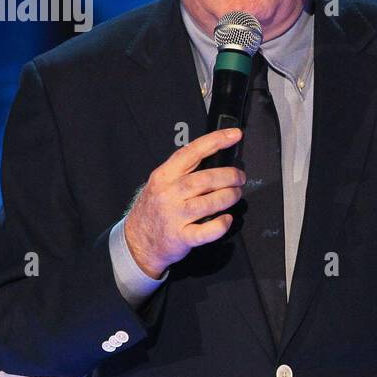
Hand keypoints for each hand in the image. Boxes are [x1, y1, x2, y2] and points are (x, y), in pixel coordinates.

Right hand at [123, 128, 245, 278]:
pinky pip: (207, 231)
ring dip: (229, 197)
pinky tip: (226, 219)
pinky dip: (221, 224)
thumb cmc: (154, 210)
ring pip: (209, 202)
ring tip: (235, 194)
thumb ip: (183, 171)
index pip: (192, 152)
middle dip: (229, 176)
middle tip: (240, 178)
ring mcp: (174, 216)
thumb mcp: (160, 183)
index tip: (234, 135)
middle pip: (205, 179)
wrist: (136, 242)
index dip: (215, 141)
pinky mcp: (181, 237)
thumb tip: (216, 158)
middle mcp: (168, 194)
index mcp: (164, 175)